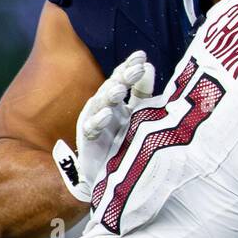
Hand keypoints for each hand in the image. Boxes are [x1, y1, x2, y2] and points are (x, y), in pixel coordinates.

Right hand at [52, 51, 154, 201]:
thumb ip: (142, 93)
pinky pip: (91, 130)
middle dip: (122, 78)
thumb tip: (149, 66)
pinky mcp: (88, 142)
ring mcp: (94, 125)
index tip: (141, 56)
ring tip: (120, 88)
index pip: (121, 80)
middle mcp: (104, 110)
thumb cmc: (124, 146)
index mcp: (116, 103)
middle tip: (136, 69)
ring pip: (99, 105)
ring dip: (109, 95)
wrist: (113, 181)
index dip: (129, 68)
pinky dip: (98, 121)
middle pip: (110, 88)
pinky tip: (107, 114)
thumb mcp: (138, 116)